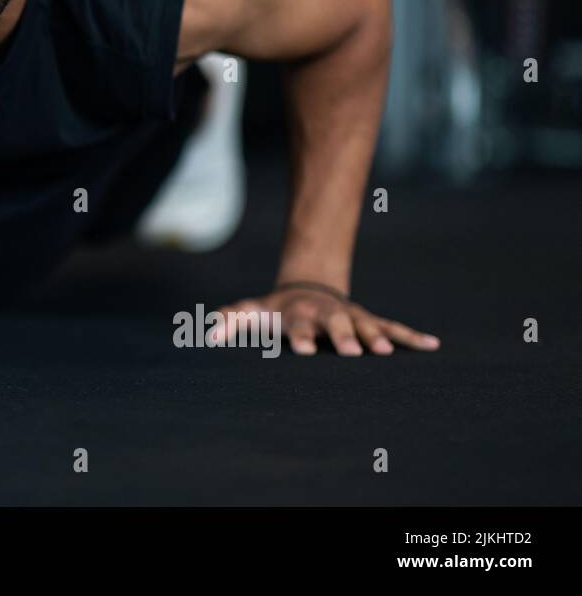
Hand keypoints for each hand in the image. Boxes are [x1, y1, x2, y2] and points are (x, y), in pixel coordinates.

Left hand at [212, 283, 439, 356]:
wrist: (306, 287)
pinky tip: (433, 345)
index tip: (304, 351)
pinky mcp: (371, 322)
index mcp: (299, 314)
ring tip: (389, 353)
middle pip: (336, 325)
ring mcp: (351, 317)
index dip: (301, 338)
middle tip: (350, 352)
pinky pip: (393, 327)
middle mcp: (328, 314)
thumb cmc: (276, 308)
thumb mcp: (251, 311)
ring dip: (377, 338)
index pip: (299, 327)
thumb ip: (231, 320)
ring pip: (367, 326)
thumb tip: (207, 333)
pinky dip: (412, 336)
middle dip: (344, 338)